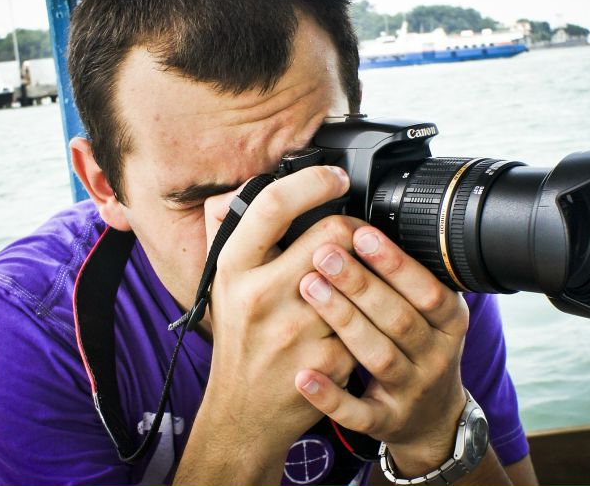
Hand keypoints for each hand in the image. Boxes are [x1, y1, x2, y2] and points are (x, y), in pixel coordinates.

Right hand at [198, 165, 359, 458]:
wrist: (245, 413)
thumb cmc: (239, 338)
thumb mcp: (220, 281)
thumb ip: (225, 228)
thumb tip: (242, 185)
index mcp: (233, 269)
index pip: (271, 205)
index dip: (311, 182)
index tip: (335, 177)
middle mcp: (260, 296)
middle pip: (332, 235)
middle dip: (355, 229)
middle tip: (358, 236)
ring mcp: (296, 331)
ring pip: (357, 276)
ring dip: (367, 270)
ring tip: (364, 272)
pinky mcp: (328, 360)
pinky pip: (367, 318)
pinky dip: (369, 314)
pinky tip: (362, 319)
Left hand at [294, 225, 470, 476]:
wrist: (431, 421)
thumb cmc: (419, 351)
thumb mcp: (430, 314)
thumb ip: (405, 279)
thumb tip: (362, 223)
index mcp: (450, 322)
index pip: (429, 290)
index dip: (396, 263)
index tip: (361, 234)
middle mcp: (436, 356)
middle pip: (400, 318)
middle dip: (361, 283)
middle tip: (323, 253)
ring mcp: (412, 392)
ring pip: (380, 357)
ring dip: (345, 321)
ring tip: (309, 288)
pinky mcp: (387, 423)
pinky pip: (359, 413)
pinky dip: (331, 395)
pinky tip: (304, 375)